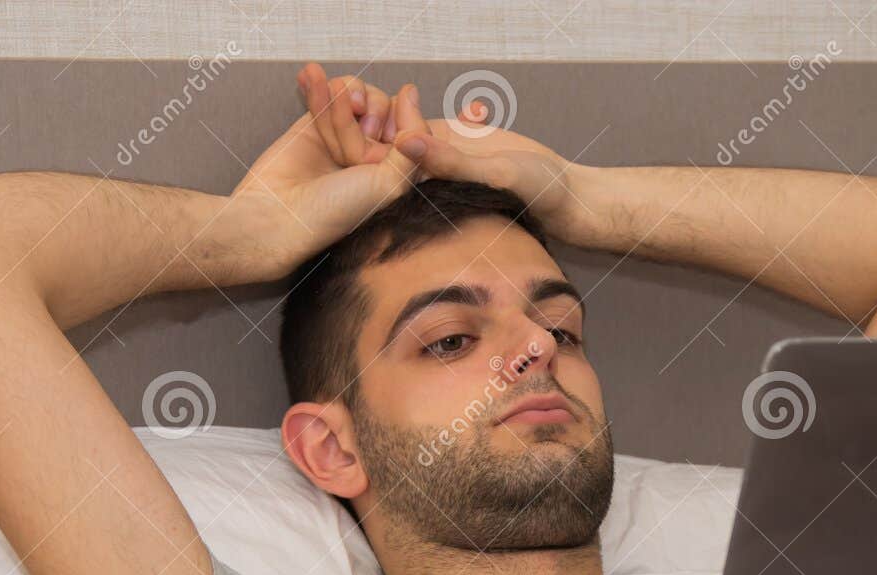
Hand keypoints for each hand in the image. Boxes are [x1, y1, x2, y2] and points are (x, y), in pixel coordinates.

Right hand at [228, 66, 425, 276]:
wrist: (281, 214)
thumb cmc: (339, 209)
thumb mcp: (390, 182)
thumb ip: (413, 141)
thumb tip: (410, 92)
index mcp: (398, 172)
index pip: (414, 126)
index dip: (405, 118)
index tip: (386, 125)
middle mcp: (374, 155)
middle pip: (385, 106)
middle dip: (372, 110)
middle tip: (361, 129)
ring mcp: (344, 139)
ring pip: (355, 96)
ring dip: (343, 95)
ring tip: (330, 97)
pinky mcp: (315, 129)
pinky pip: (325, 95)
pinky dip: (317, 84)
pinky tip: (310, 73)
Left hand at [282, 63, 579, 235]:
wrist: (562, 196)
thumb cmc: (534, 193)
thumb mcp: (489, 173)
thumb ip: (447, 160)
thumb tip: (402, 142)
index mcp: (417, 197)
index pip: (370, 162)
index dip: (345, 131)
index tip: (324, 98)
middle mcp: (417, 184)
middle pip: (371, 144)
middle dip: (342, 112)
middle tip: (314, 76)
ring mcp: (429, 167)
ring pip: (390, 130)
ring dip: (370, 103)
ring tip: (337, 74)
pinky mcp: (443, 150)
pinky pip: (414, 122)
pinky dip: (407, 104)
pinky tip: (394, 85)